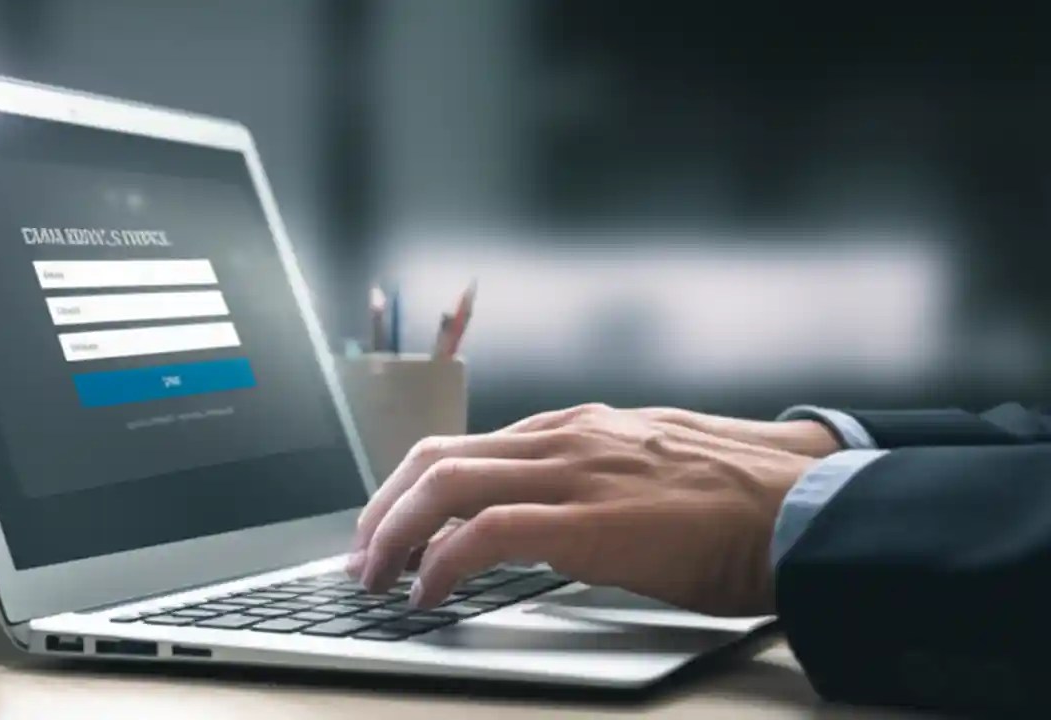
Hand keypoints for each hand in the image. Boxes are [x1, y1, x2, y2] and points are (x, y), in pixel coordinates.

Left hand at [349, 403, 817, 616]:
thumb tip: (550, 516)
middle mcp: (562, 439)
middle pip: (435, 457)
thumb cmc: (737, 499)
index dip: (410, 489)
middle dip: (383, 509)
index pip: (463, 446)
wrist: (803, 505)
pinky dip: (441, 564)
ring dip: (394, 534)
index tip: (389, 527)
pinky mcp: (587, 521)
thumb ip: (591, 481)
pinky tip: (429, 594)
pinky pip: (483, 534)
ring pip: (445, 485)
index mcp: (574, 428)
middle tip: (364, 556)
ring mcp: (573, 473)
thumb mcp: (647, 471)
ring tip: (377, 579)